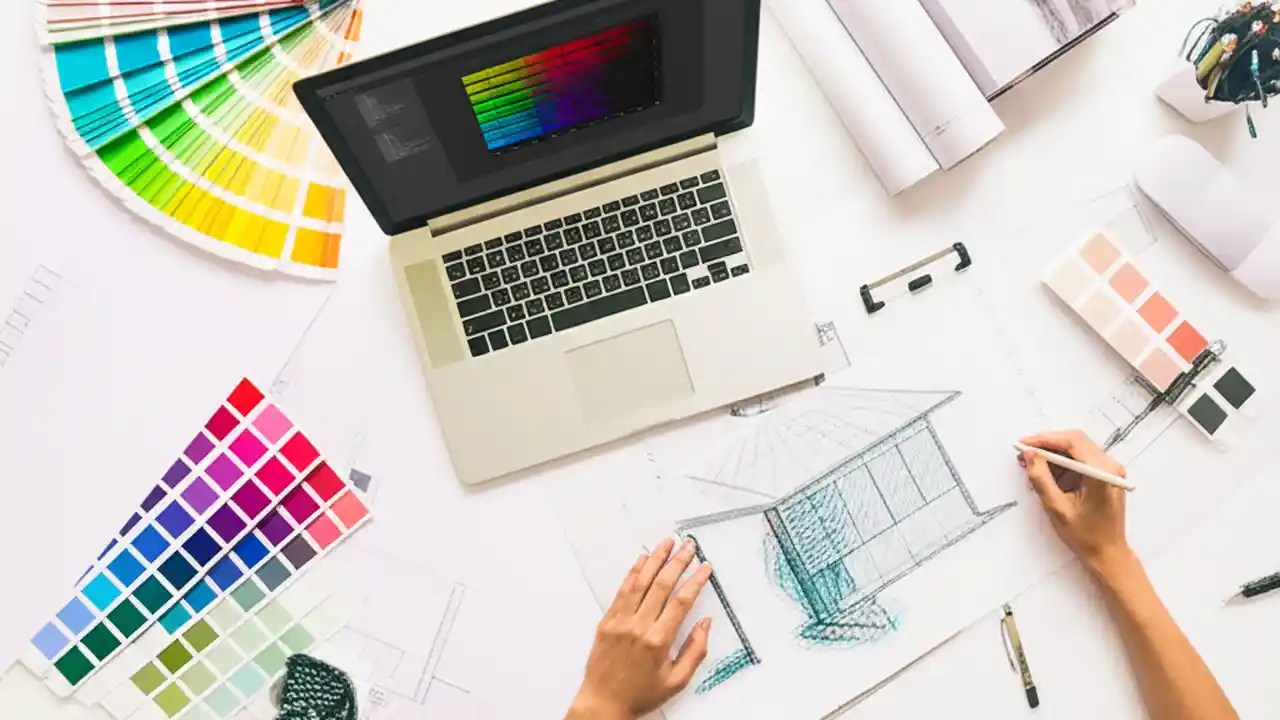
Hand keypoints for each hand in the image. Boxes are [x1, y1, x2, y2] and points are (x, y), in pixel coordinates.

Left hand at [567, 538, 713, 719]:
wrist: (603, 703)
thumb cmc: (640, 694)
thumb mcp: (677, 681)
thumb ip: (695, 651)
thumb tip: (706, 623)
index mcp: (658, 641)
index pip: (681, 601)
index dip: (695, 580)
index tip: (705, 567)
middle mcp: (638, 626)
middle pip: (662, 585)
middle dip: (678, 562)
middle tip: (689, 546)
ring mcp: (620, 621)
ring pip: (640, 582)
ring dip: (655, 559)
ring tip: (667, 542)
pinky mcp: (607, 621)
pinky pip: (622, 591)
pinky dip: (633, 572)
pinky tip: (642, 560)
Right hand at [1019, 430, 1131, 576]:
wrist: (1108, 553)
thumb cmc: (1086, 536)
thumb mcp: (1057, 508)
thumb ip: (1041, 478)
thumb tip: (1030, 455)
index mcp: (1101, 473)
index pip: (1072, 442)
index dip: (1044, 439)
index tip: (1024, 444)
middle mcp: (1110, 466)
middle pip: (1075, 441)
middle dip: (1047, 444)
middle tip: (1025, 454)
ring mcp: (1109, 470)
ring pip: (1076, 448)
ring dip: (1053, 454)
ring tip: (1032, 465)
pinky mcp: (1105, 475)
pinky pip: (1081, 459)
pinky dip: (1062, 462)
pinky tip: (1048, 473)